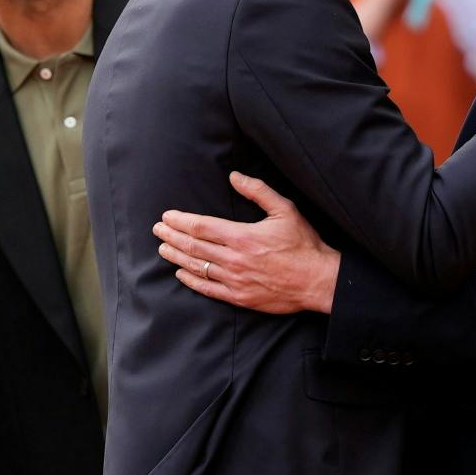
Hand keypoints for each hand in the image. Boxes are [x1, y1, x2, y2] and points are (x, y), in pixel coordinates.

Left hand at [156, 171, 340, 315]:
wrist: (317, 281)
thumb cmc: (303, 244)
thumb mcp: (285, 210)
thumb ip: (258, 191)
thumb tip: (234, 176)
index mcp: (242, 236)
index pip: (201, 227)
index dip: (180, 221)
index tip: (167, 217)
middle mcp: (234, 259)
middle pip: (193, 246)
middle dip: (172, 237)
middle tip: (157, 230)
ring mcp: (235, 280)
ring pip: (197, 266)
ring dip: (176, 257)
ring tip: (162, 249)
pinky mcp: (239, 297)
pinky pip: (208, 289)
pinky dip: (191, 280)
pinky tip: (181, 273)